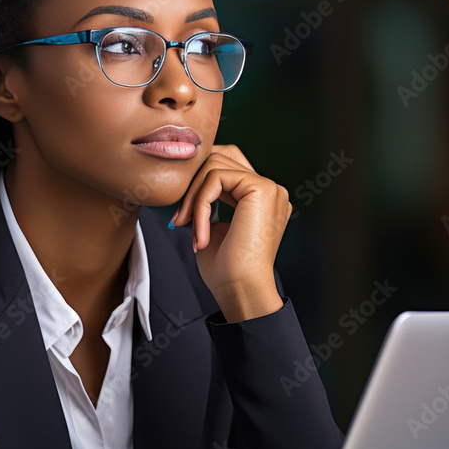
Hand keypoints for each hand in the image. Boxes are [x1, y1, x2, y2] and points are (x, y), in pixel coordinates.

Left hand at [169, 144, 290, 322]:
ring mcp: (269, 186)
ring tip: (185, 226)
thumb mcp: (212, 228)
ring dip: (192, 198)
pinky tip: (198, 232)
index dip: (196, 185)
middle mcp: (270, 189)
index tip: (180, 217)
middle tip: (178, 219)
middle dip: (192, 185)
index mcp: (261, 198)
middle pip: (219, 158)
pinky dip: (199, 204)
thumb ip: (206, 203)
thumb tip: (185, 184)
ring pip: (213, 166)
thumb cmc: (225, 270)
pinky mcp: (261, 188)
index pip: (224, 167)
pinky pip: (215, 179)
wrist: (241, 290)